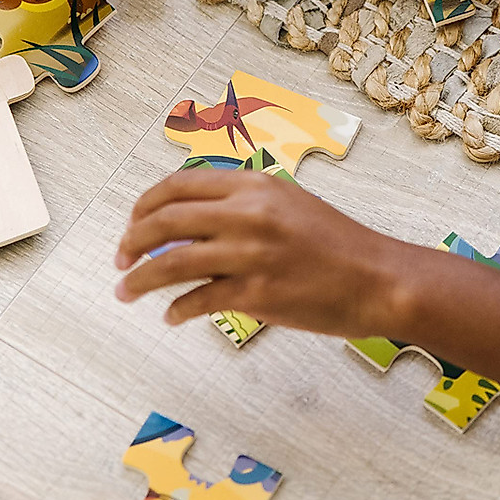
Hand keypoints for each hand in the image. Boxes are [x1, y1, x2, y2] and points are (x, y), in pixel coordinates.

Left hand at [114, 170, 414, 333]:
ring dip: (139, 279)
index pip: (179, 184)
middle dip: (131, 241)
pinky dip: (177, 310)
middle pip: (165, 220)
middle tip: (120, 258)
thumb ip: (242, 205)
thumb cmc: (338, 244)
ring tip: (126, 291)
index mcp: (255, 184)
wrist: (379, 278)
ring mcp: (252, 253)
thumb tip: (189, 222)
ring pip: (171, 262)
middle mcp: (249, 212)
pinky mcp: (257, 292)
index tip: (132, 223)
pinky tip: (172, 315)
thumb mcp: (289, 203)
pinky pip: (198, 300)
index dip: (145, 205)